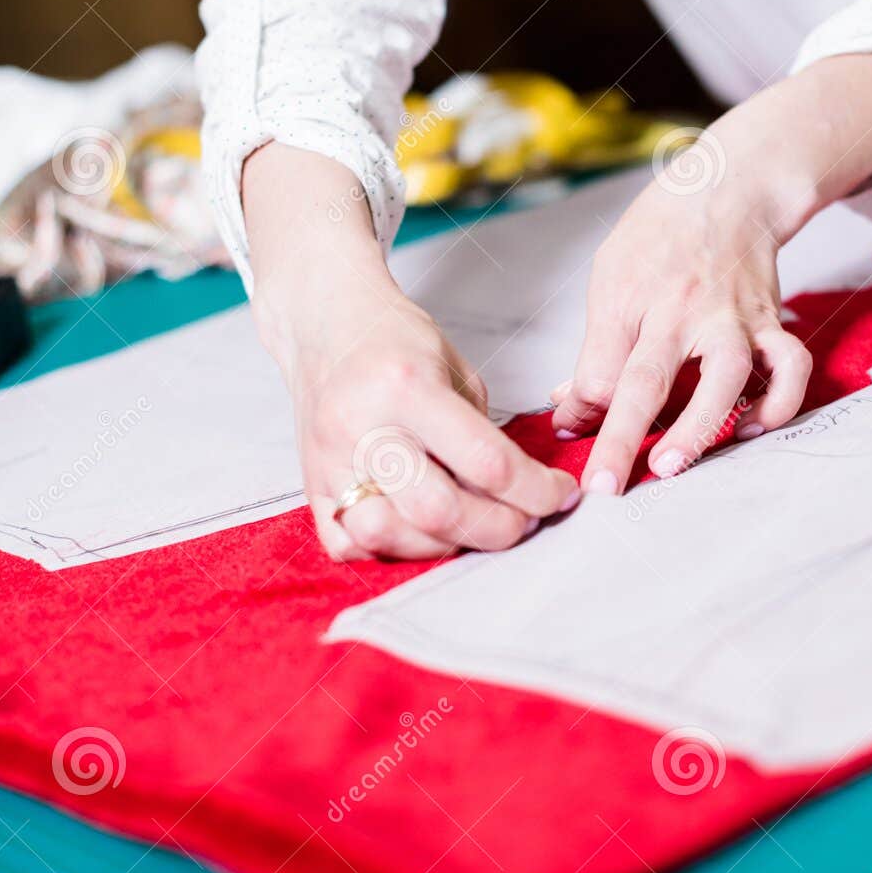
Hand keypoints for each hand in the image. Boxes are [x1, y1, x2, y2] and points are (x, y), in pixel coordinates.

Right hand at [288, 295, 579, 559]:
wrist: (324, 323)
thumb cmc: (395, 341)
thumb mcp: (455, 369)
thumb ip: (482, 434)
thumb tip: (519, 496)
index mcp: (406, 386)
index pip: (486, 462)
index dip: (536, 490)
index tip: (560, 495)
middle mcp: (361, 427)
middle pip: (438, 510)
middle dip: (497, 528)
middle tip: (524, 521)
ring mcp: (329, 461)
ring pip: (389, 536)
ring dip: (444, 544)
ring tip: (471, 526)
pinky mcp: (311, 485)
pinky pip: (349, 545)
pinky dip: (393, 549)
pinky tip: (420, 529)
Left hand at [550, 145, 810, 493]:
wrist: (729, 187)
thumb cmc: (660, 237)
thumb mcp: (609, 278)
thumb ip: (595, 351)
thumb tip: (572, 412)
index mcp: (630, 299)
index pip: (598, 369)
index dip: (581, 413)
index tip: (572, 438)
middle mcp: (680, 310)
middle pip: (648, 379)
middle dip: (622, 437)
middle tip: (606, 486)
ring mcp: (731, 317)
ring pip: (726, 376)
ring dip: (700, 425)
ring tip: (674, 466)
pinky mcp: (771, 321)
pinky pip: (789, 367)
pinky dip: (778, 403)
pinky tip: (752, 429)